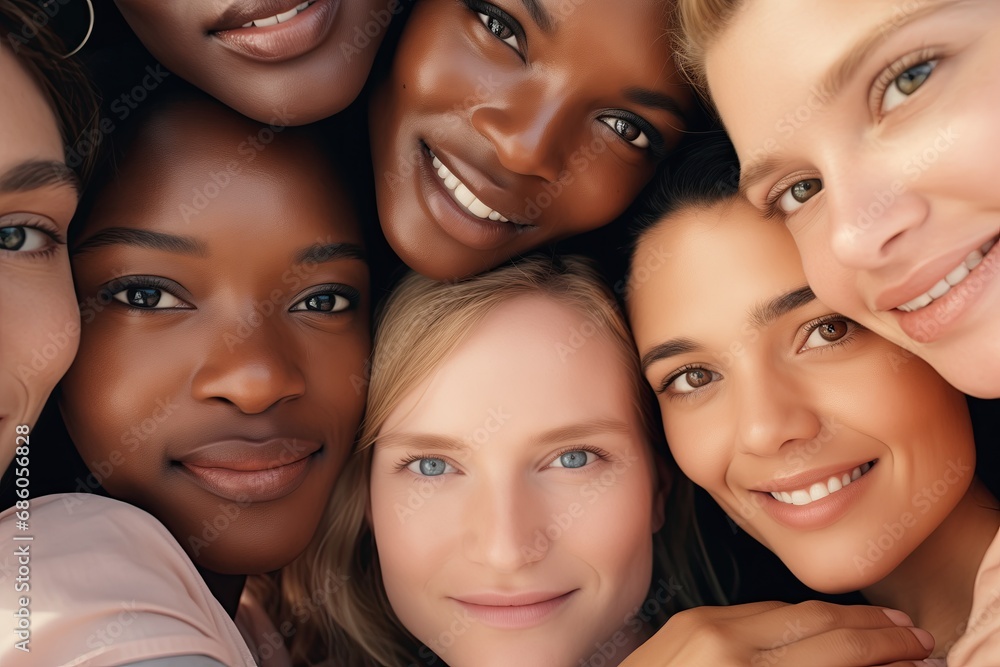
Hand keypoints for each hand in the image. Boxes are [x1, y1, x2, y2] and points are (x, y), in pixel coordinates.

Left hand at [619, 601, 937, 666]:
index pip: (837, 652)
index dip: (885, 649)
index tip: (918, 651)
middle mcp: (725, 644)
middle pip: (818, 623)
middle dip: (872, 628)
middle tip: (911, 634)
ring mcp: (703, 625)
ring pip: (788, 610)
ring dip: (836, 617)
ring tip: (876, 625)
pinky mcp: (689, 618)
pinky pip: (753, 610)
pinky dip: (792, 617)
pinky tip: (816, 625)